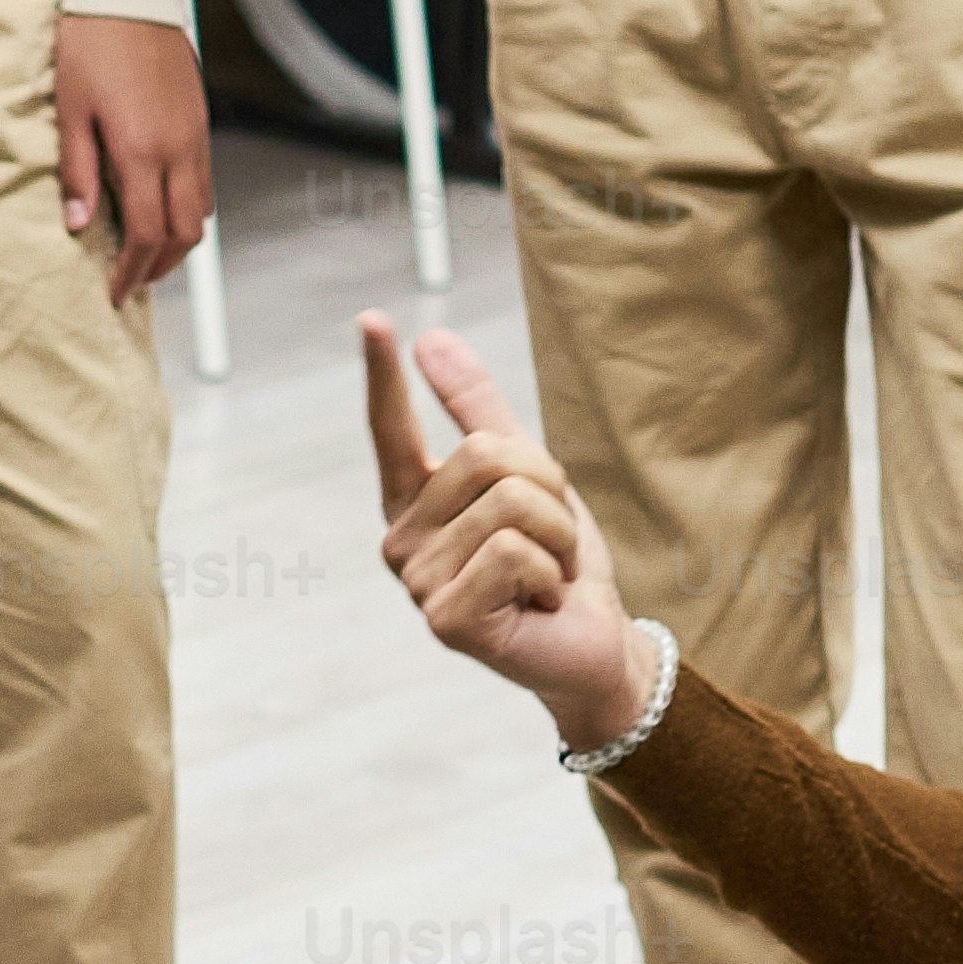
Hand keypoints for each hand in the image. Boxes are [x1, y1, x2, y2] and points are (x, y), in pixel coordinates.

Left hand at [50, 13, 213, 305]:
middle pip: (185, 234)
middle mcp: (179, 149)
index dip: (131, 271)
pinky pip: (204, 182)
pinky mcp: (201, 121)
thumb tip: (78, 222)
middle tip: (131, 280)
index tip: (114, 292)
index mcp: (143, 151)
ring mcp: (196, 135)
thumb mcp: (69, 108)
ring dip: (177, 241)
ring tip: (144, 251)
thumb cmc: (91, 42)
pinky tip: (160, 206)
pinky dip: (186, 208)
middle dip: (160, 266)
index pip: (147, 234)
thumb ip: (77, 170)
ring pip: (202, 211)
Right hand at [362, 318, 648, 742]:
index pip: (390, 430)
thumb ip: (480, 413)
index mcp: (415, 504)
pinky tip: (542, 603)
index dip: (381, 375)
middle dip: (548, 488)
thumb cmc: (556, 563)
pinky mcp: (445, 619)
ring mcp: (418, 584)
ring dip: (558, 537)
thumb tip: (431, 338)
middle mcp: (403, 541)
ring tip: (550, 575)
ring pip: (509, 503)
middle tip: (550, 540)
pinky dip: (553, 573)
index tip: (370, 319)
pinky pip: (516, 551)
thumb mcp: (529, 476)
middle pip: (486, 455)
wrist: (592, 644)